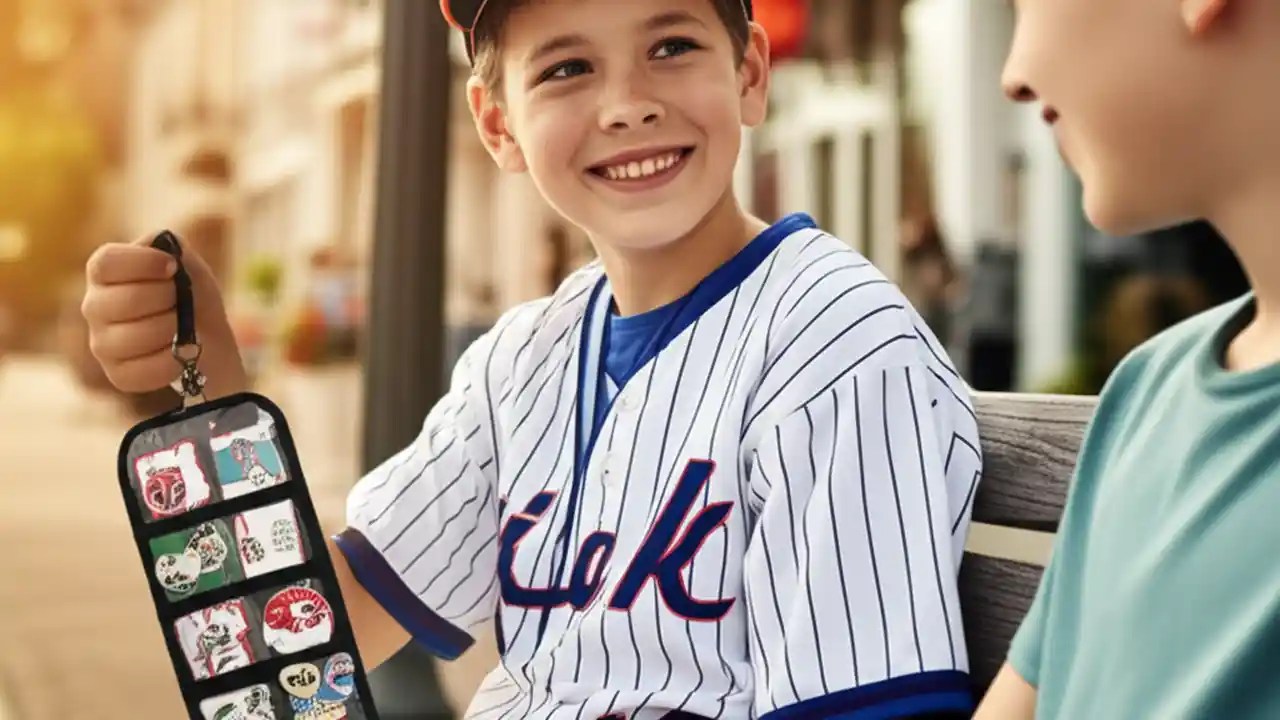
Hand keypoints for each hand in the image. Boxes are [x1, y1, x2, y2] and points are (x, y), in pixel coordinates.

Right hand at [81, 233, 247, 397]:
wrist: (207, 338)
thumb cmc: (191, 295)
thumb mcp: (187, 263)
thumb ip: (171, 247)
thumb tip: (162, 248)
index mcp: (104, 273)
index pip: (106, 263)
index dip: (142, 263)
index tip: (172, 268)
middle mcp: (94, 307)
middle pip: (126, 300)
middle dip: (166, 299)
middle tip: (179, 301)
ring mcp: (101, 343)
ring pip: (135, 337)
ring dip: (172, 329)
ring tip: (180, 327)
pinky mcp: (117, 374)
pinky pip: (142, 371)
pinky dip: (171, 361)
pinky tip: (178, 352)